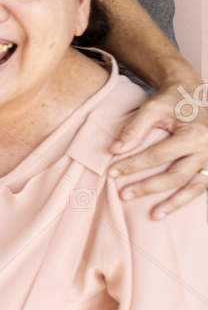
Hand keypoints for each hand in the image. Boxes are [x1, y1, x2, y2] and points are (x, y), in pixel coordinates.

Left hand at [108, 77, 207, 217]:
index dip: (133, 166)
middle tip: (123, 194)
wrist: (196, 94)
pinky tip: (174, 209)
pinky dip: (189, 198)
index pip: (158, 156)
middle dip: (148, 187)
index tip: (111, 173)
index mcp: (194, 133)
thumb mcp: (153, 108)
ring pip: (194, 187)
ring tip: (154, 215)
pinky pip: (204, 186)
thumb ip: (134, 129)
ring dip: (174, 203)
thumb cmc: (172, 100)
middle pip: (176, 175)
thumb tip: (114, 151)